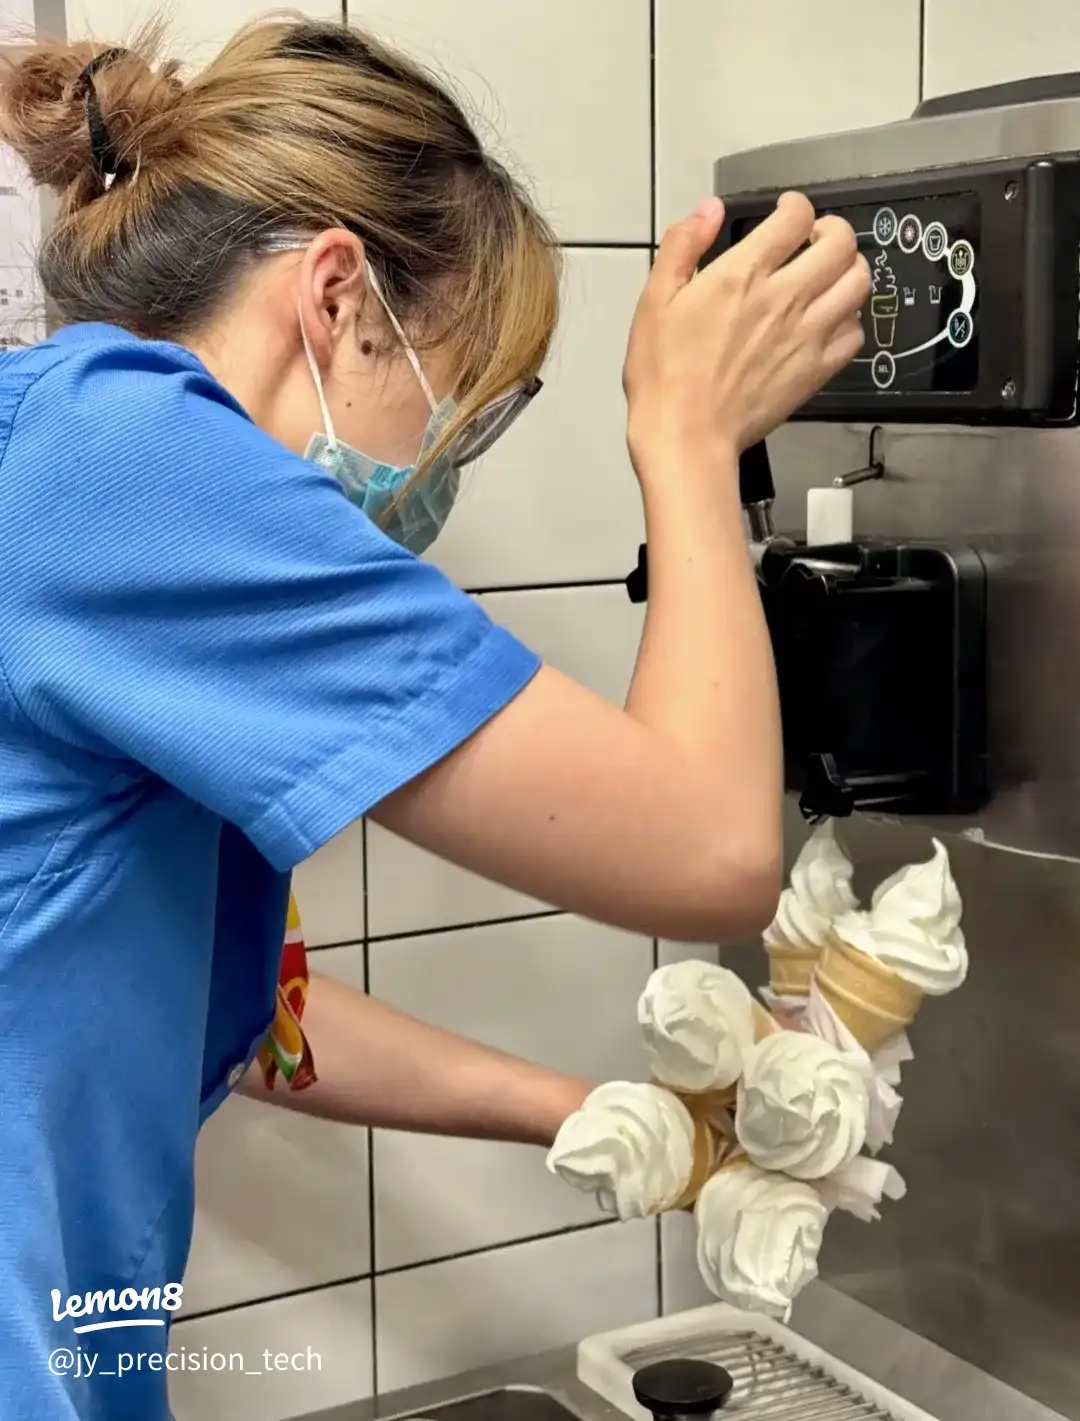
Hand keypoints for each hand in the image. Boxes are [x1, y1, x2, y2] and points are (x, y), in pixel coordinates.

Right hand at [624, 192, 869, 464]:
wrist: (686, 435)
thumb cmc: (664, 374)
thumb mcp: (654, 300)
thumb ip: (683, 246)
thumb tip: (709, 210)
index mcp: (744, 274)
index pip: (797, 217)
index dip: (796, 206)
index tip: (787, 212)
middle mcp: (785, 298)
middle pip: (841, 244)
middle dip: (833, 230)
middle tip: (816, 238)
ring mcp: (807, 336)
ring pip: (858, 284)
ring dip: (849, 270)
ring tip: (830, 275)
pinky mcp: (816, 371)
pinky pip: (855, 334)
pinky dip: (849, 320)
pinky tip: (829, 321)